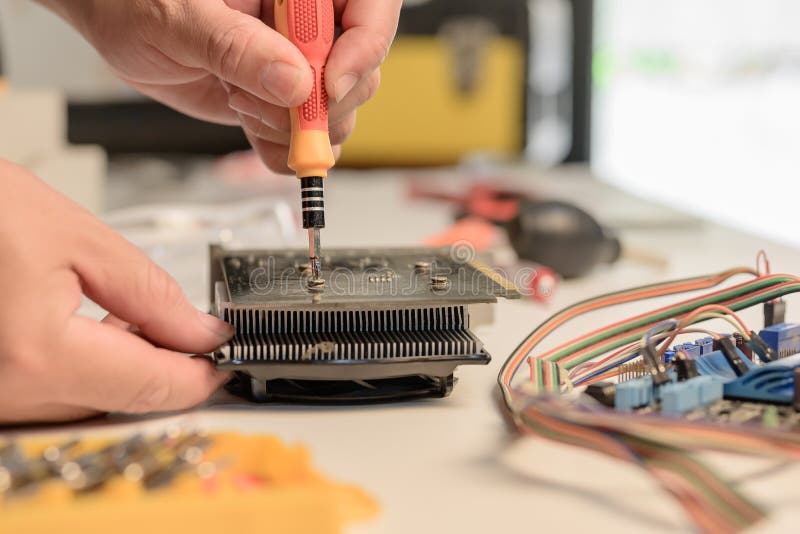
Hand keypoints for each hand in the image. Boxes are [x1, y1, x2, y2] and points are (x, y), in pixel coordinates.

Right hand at [0, 161, 232, 422]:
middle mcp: (6, 393)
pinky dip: (87, 371)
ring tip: (144, 323)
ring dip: (128, 371)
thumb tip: (201, 333)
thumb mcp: (76, 237)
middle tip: (195, 334)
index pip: (152, 387)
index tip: (229, 358)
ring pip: (89, 404)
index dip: (202, 376)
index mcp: (38, 355)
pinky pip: (52, 396)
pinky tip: (99, 333)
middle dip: (168, 370)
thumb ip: (150, 294)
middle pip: (122, 402)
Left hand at [40, 0, 401, 172]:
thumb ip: (236, 46)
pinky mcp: (281, 100)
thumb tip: (294, 82)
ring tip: (244, 105)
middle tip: (280, 113)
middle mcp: (306, 24)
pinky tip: (249, 126)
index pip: (369, 8)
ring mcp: (297, 65)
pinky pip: (304, 138)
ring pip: (336, 111)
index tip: (329, 85)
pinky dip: (282, 150)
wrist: (117, 21)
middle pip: (361, 69)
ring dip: (295, 129)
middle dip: (324, 104)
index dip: (365, 47)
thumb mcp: (180, 15)